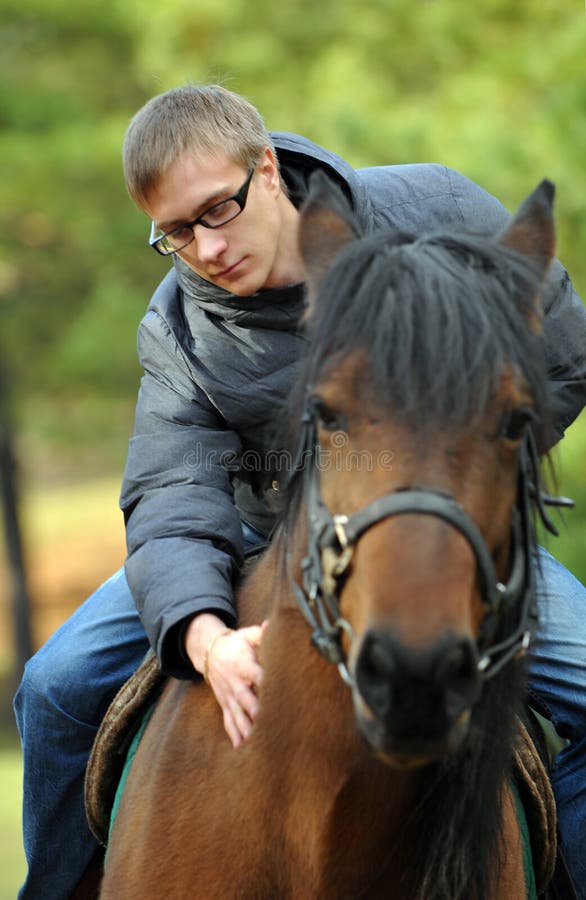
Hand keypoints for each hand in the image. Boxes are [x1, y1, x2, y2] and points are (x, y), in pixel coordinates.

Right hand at [185, 614, 267, 748]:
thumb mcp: (246, 634)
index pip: (254, 673)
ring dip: (245, 727)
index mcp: (243, 664)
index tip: (276, 690)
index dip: (264, 681)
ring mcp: (228, 695)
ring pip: (236, 713)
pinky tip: (240, 747)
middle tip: (264, 722)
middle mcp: (235, 682)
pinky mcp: (225, 703)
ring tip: (254, 741)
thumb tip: (272, 624)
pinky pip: (228, 720)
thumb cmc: (235, 643)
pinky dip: (233, 734)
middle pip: (244, 698)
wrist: (208, 652)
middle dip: (253, 710)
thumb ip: (261, 633)